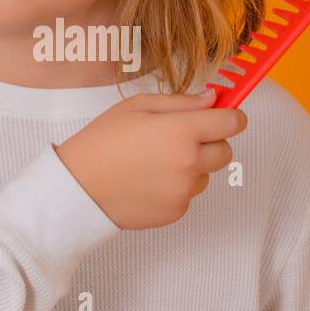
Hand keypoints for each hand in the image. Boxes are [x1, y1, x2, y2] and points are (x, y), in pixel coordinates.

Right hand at [54, 90, 247, 228]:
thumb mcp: (137, 106)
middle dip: (212, 142)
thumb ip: (181, 102)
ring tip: (156, 161)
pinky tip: (149, 179)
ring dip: (193, 166)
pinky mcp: (175, 211)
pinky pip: (189, 194)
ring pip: (207, 174)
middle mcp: (188, 163)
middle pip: (226, 151)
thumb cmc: (101, 143)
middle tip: (183, 138)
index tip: (225, 114)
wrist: (78, 188)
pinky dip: (176, 186)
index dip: (231, 115)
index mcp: (181, 131)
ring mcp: (183, 190)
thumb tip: (212, 99)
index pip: (232, 122)